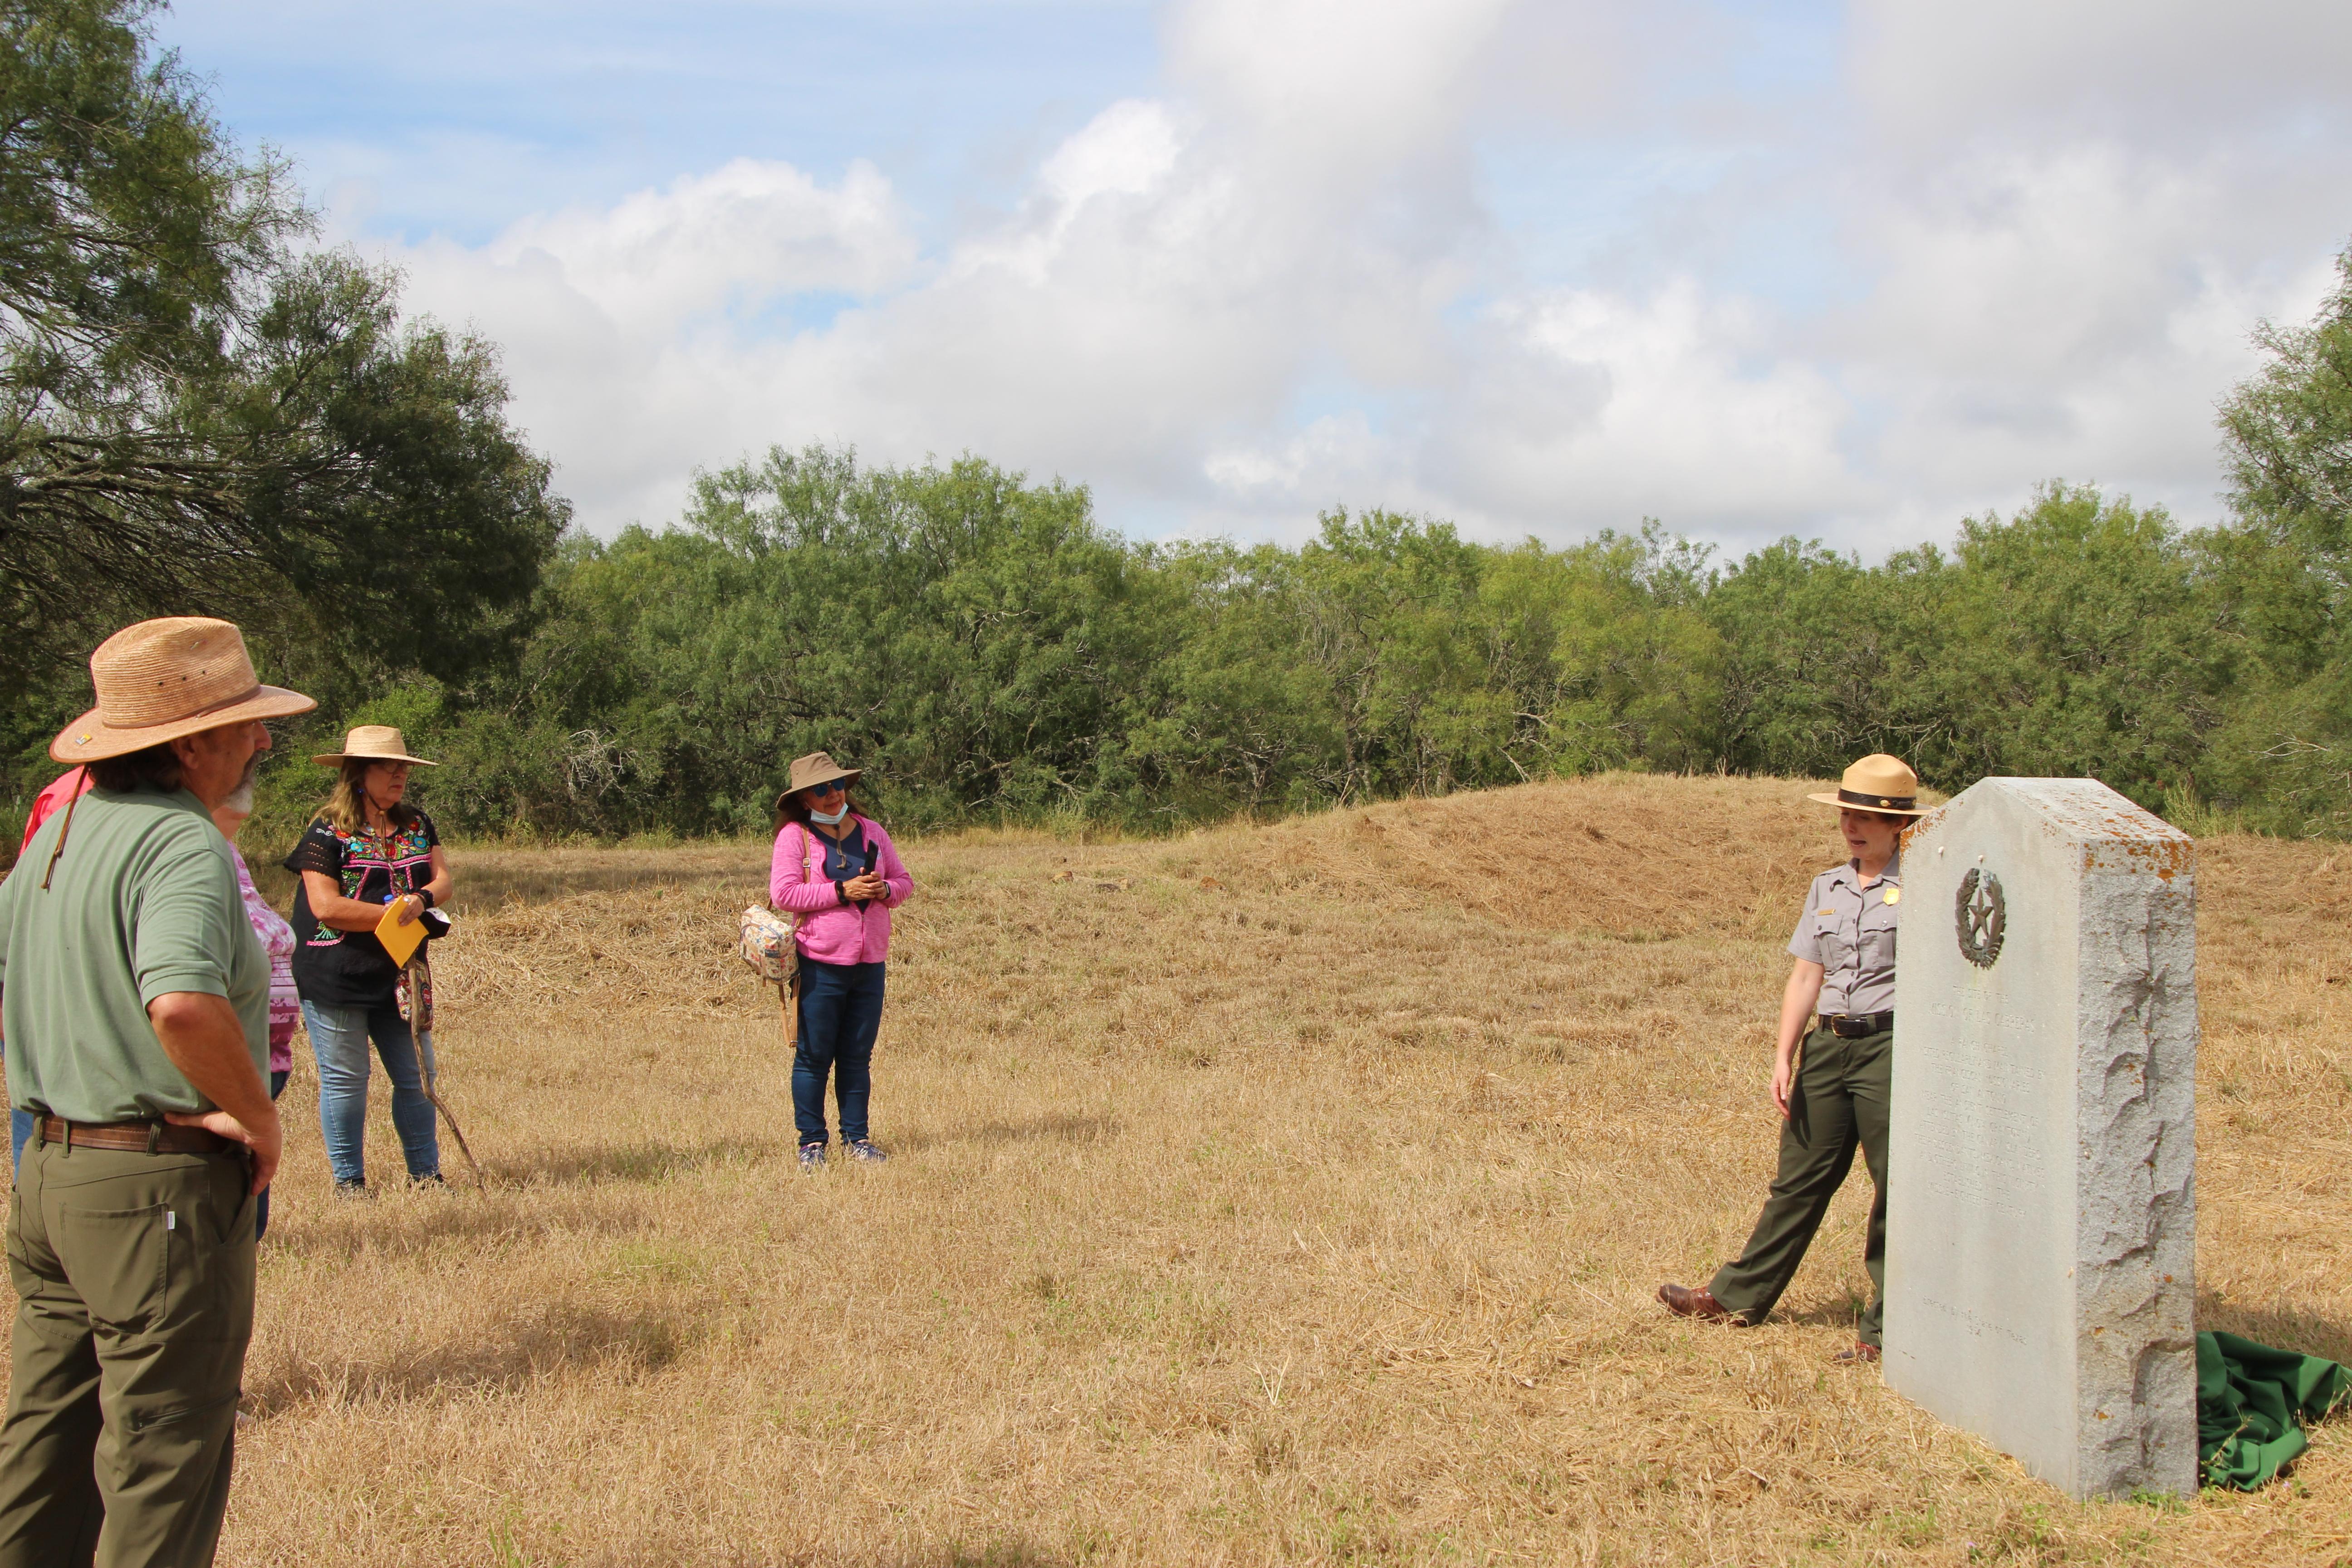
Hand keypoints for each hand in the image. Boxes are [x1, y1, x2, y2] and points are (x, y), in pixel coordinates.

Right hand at [165, 1104, 281, 1194]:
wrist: (252, 1116)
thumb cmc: (231, 1118)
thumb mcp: (207, 1121)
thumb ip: (189, 1121)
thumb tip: (167, 1116)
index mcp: (247, 1134)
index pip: (246, 1147)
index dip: (242, 1155)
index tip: (233, 1163)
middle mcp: (259, 1142)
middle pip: (255, 1159)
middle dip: (250, 1168)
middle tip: (240, 1180)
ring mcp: (268, 1150)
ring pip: (262, 1168)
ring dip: (255, 1177)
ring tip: (246, 1189)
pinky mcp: (272, 1157)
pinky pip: (267, 1173)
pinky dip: (261, 1182)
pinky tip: (253, 1192)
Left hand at [393, 893, 423, 925]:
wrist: (420, 899)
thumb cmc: (408, 899)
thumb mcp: (402, 898)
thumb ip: (394, 901)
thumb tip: (386, 906)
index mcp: (411, 899)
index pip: (408, 907)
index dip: (404, 913)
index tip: (399, 918)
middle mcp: (416, 904)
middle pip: (411, 912)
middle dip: (405, 917)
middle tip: (399, 922)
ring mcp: (419, 908)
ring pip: (413, 916)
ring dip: (407, 921)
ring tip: (402, 924)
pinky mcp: (420, 912)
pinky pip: (415, 918)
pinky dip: (410, 921)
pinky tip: (406, 924)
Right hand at [844, 873, 887, 901]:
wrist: (843, 891)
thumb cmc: (850, 884)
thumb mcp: (855, 878)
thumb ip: (861, 875)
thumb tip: (864, 869)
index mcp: (859, 879)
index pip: (868, 877)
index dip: (873, 877)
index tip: (877, 877)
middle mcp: (860, 885)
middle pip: (871, 885)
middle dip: (875, 885)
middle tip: (879, 885)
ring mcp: (860, 891)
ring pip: (870, 891)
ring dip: (875, 891)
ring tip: (878, 890)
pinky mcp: (860, 896)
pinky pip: (868, 896)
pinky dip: (872, 895)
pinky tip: (874, 894)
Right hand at [1771, 1055, 1794, 1118]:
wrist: (1783, 1061)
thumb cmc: (1784, 1070)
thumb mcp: (1784, 1080)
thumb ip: (1784, 1089)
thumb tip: (1784, 1099)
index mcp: (1773, 1089)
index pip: (1777, 1102)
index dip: (1783, 1109)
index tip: (1788, 1115)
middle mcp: (1773, 1090)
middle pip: (1777, 1103)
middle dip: (1783, 1111)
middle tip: (1789, 1118)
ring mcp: (1776, 1089)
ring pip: (1779, 1101)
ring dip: (1783, 1107)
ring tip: (1788, 1114)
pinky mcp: (1779, 1087)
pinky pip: (1781, 1098)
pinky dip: (1784, 1103)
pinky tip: (1788, 1105)